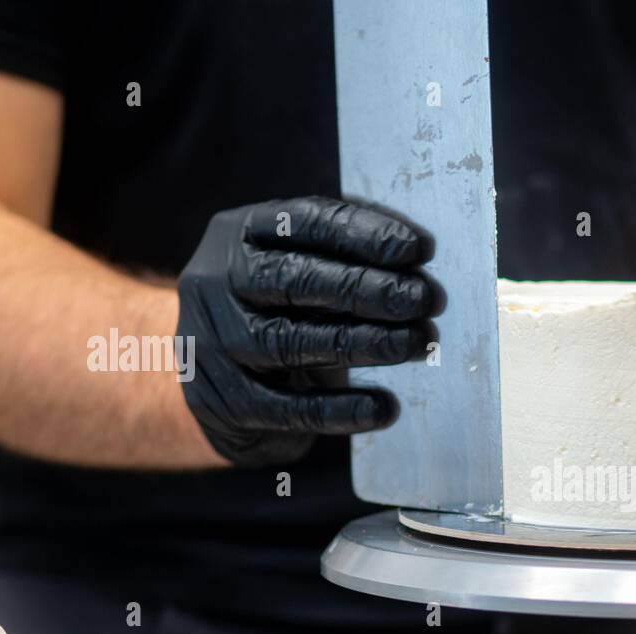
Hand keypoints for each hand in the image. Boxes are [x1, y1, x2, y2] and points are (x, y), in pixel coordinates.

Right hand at [176, 195, 435, 466]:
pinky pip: (289, 407)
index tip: (416, 249)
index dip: (362, 234)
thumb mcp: (301, 276)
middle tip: (423, 299)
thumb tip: (418, 260)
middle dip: (366, 289)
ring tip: (413, 345)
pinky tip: (385, 407)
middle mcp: (215, 281)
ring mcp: (212, 342)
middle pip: (293, 280)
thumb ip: (346, 261)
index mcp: (239, 235)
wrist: (221, 392)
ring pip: (289, 342)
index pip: (302, 222)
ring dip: (361, 343)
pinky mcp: (224, 401)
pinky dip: (341, 409)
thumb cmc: (281, 318)